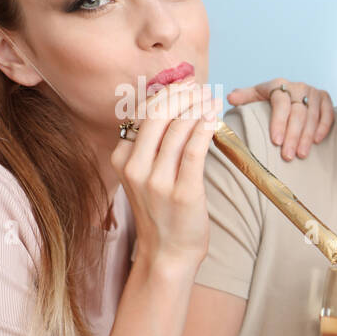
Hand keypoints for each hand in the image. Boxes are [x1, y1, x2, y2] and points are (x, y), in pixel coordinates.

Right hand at [112, 79, 217, 270]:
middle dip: (182, 93)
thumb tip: (174, 107)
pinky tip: (214, 116)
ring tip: (211, 98)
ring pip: (178, 128)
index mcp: (122, 159)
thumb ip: (154, 146)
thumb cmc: (163, 212)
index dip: (166, 92)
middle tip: (200, 85)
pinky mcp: (183, 192)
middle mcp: (135, 167)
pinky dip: (206, 126)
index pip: (142, 113)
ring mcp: (157, 181)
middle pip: (158, 114)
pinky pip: (195, 149)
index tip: (185, 82)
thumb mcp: (146, 176)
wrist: (167, 253)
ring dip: (198, 106)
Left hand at [227, 78, 334, 160]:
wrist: (292, 93)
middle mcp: (297, 86)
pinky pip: (328, 114)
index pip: (280, 103)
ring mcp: (313, 92)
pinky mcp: (326, 98)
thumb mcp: (256, 96)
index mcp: (278, 85)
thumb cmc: (269, 100)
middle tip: (288, 156)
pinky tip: (317, 141)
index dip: (279, 122)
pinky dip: (323, 127)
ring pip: (312, 116)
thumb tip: (230, 98)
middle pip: (297, 113)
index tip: (275, 141)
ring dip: (307, 137)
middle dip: (293, 136)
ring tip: (301, 154)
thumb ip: (244, 97)